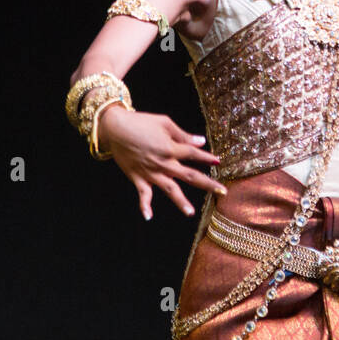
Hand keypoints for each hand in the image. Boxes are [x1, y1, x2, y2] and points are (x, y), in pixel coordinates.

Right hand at [99, 105, 225, 219]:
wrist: (115, 128)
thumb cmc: (141, 122)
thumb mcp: (165, 123)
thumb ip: (183, 135)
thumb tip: (201, 141)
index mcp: (171, 148)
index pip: (194, 154)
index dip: (207, 157)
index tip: (218, 161)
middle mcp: (163, 163)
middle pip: (190, 176)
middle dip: (207, 183)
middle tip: (222, 192)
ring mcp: (151, 172)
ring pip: (169, 189)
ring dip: (180, 201)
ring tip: (191, 212)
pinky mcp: (138, 177)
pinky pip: (143, 194)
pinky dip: (144, 205)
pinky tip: (148, 217)